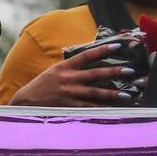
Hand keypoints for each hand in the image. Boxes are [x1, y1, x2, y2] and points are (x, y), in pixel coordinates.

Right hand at [8, 42, 145, 107]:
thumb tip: (91, 60)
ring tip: (127, 94)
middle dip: (114, 72)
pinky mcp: (69, 107)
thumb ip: (72, 67)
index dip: (102, 50)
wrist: (26, 102)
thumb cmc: (43, 85)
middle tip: (130, 70)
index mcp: (65, 66)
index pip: (86, 55)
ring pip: (95, 93)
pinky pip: (89, 108)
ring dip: (112, 94)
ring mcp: (69, 94)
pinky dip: (101, 108)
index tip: (117, 46)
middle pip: (95, 74)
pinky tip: (113, 109)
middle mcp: (68, 79)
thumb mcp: (55, 70)